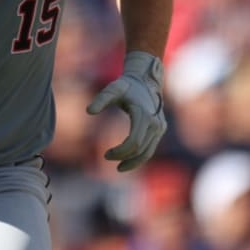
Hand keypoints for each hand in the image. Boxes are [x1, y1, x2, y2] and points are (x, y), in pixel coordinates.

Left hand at [87, 51, 166, 171]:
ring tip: (119, 168)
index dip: (120, 152)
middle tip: (106, 157)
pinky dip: (139, 157)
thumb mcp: (112, 90)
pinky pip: (150, 148)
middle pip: (140, 150)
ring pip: (148, 152)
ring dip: (133, 162)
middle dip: (124, 158)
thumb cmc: (126, 86)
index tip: (106, 155)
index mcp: (144, 115)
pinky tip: (127, 160)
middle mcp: (155, 123)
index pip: (134, 142)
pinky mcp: (160, 130)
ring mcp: (159, 127)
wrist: (146, 81)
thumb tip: (89, 111)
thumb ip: (101, 99)